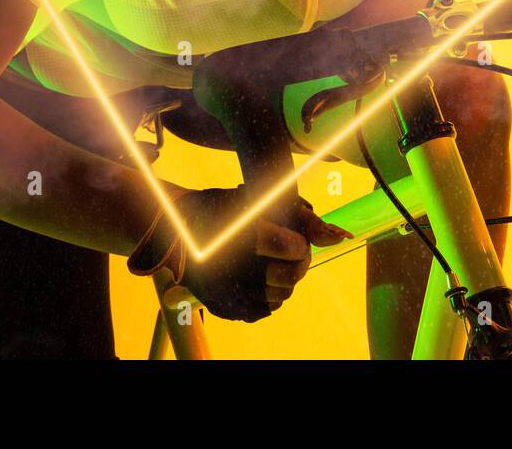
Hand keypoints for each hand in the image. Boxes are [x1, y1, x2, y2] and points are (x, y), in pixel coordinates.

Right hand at [176, 188, 352, 321]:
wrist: (169, 233)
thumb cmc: (217, 209)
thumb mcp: (255, 201)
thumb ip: (302, 217)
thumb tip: (341, 236)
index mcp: (243, 235)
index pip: (293, 248)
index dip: (300, 244)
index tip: (295, 240)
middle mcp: (235, 268)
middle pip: (290, 276)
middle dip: (298, 264)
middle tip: (291, 253)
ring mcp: (229, 292)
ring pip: (280, 295)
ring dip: (284, 281)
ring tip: (273, 265)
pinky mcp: (225, 307)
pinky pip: (263, 309)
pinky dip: (267, 295)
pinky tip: (258, 279)